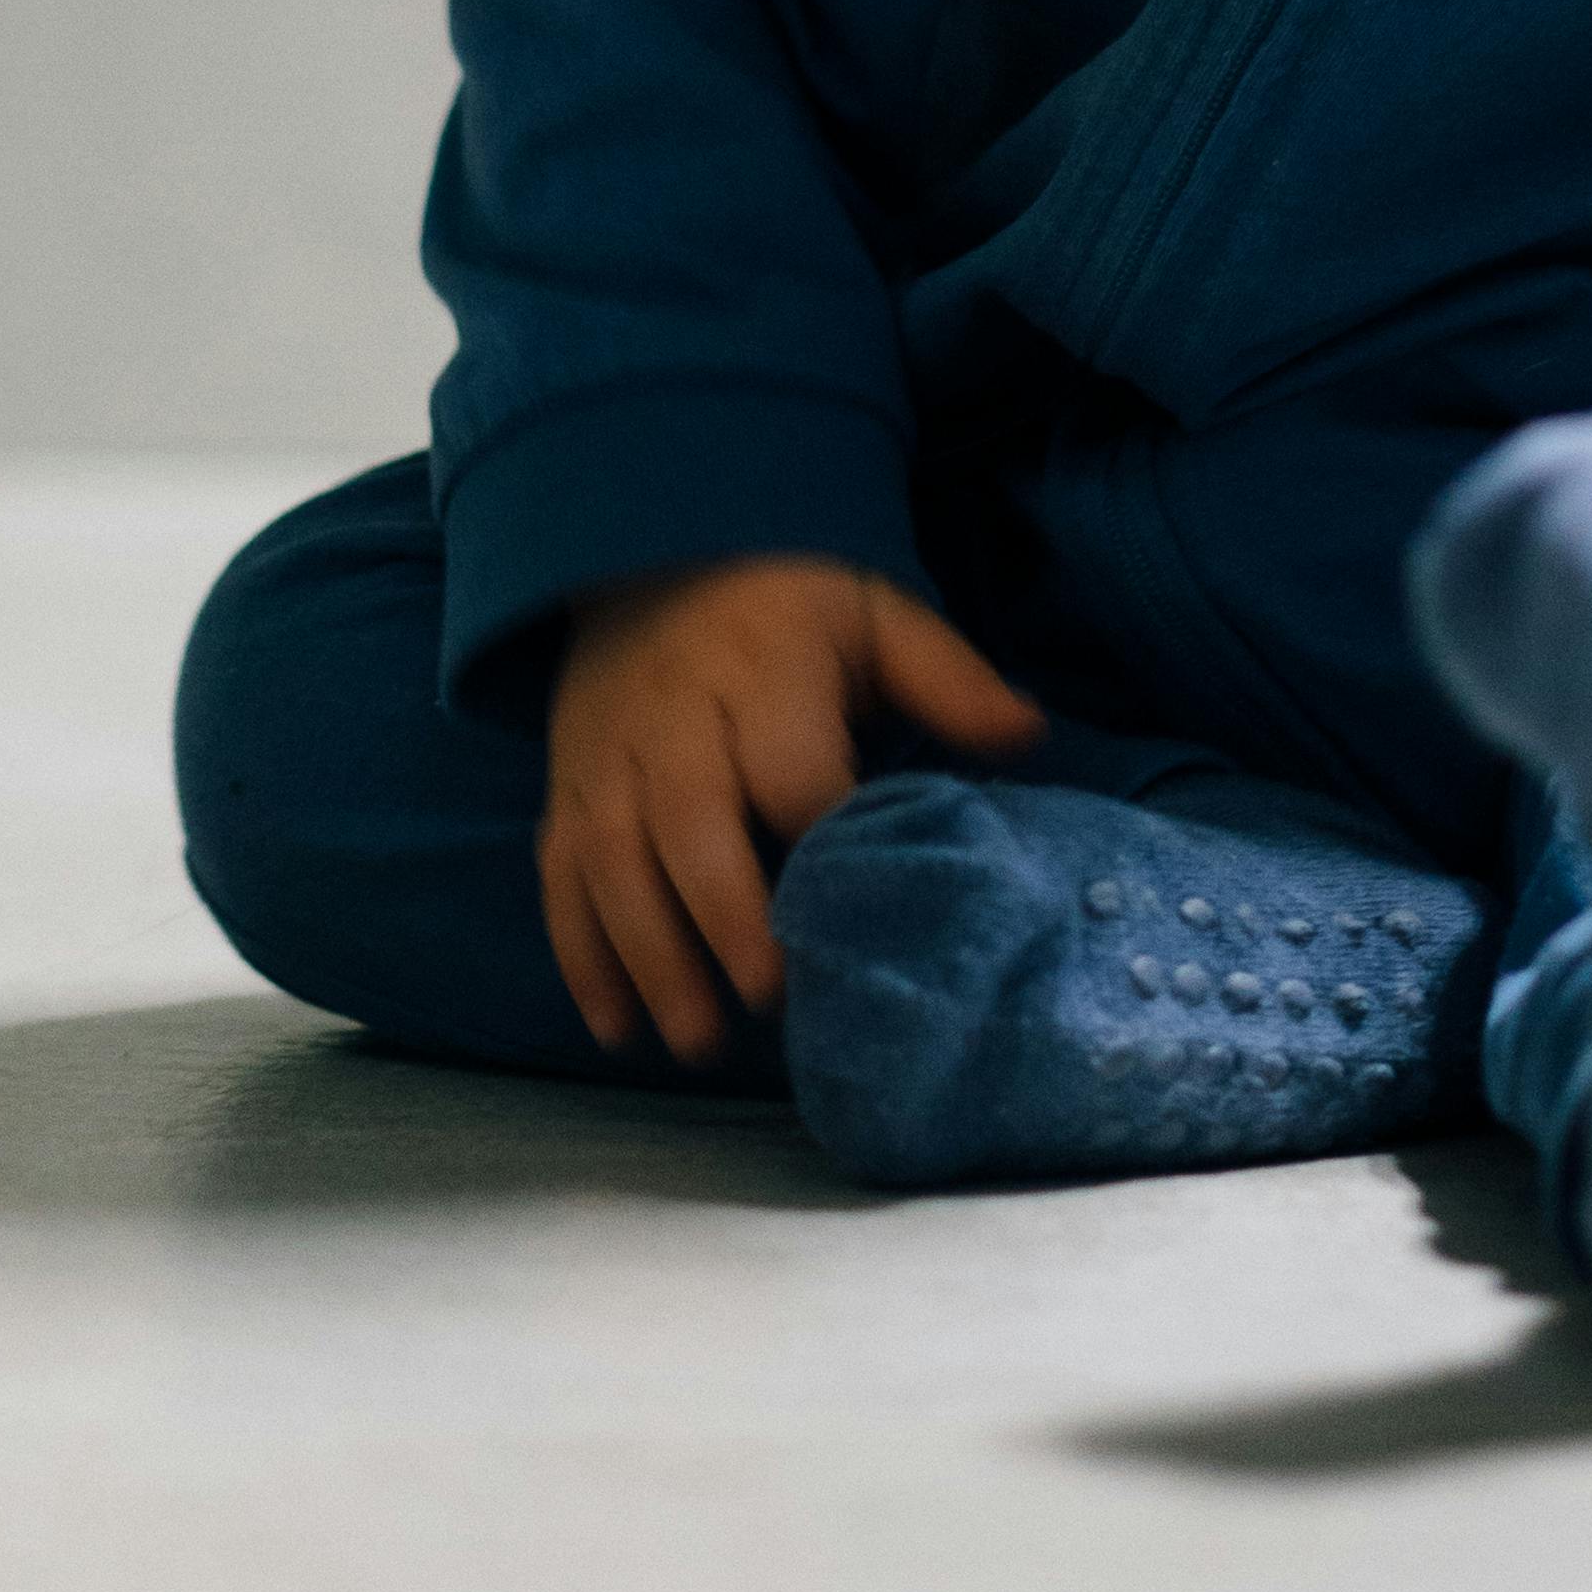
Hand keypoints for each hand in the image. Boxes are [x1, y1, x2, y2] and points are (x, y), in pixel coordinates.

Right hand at [539, 554, 1040, 1062]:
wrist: (652, 551)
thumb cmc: (789, 604)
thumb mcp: (875, 612)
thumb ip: (948, 678)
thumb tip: (1032, 735)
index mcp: (765, 671)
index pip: (792, 764)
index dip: (822, 838)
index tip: (856, 912)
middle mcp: (675, 717)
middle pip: (691, 825)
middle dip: (727, 919)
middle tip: (772, 1001)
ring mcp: (607, 756)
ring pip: (614, 862)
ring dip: (649, 957)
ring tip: (695, 1040)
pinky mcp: (565, 788)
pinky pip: (560, 876)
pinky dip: (580, 955)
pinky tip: (615, 1026)